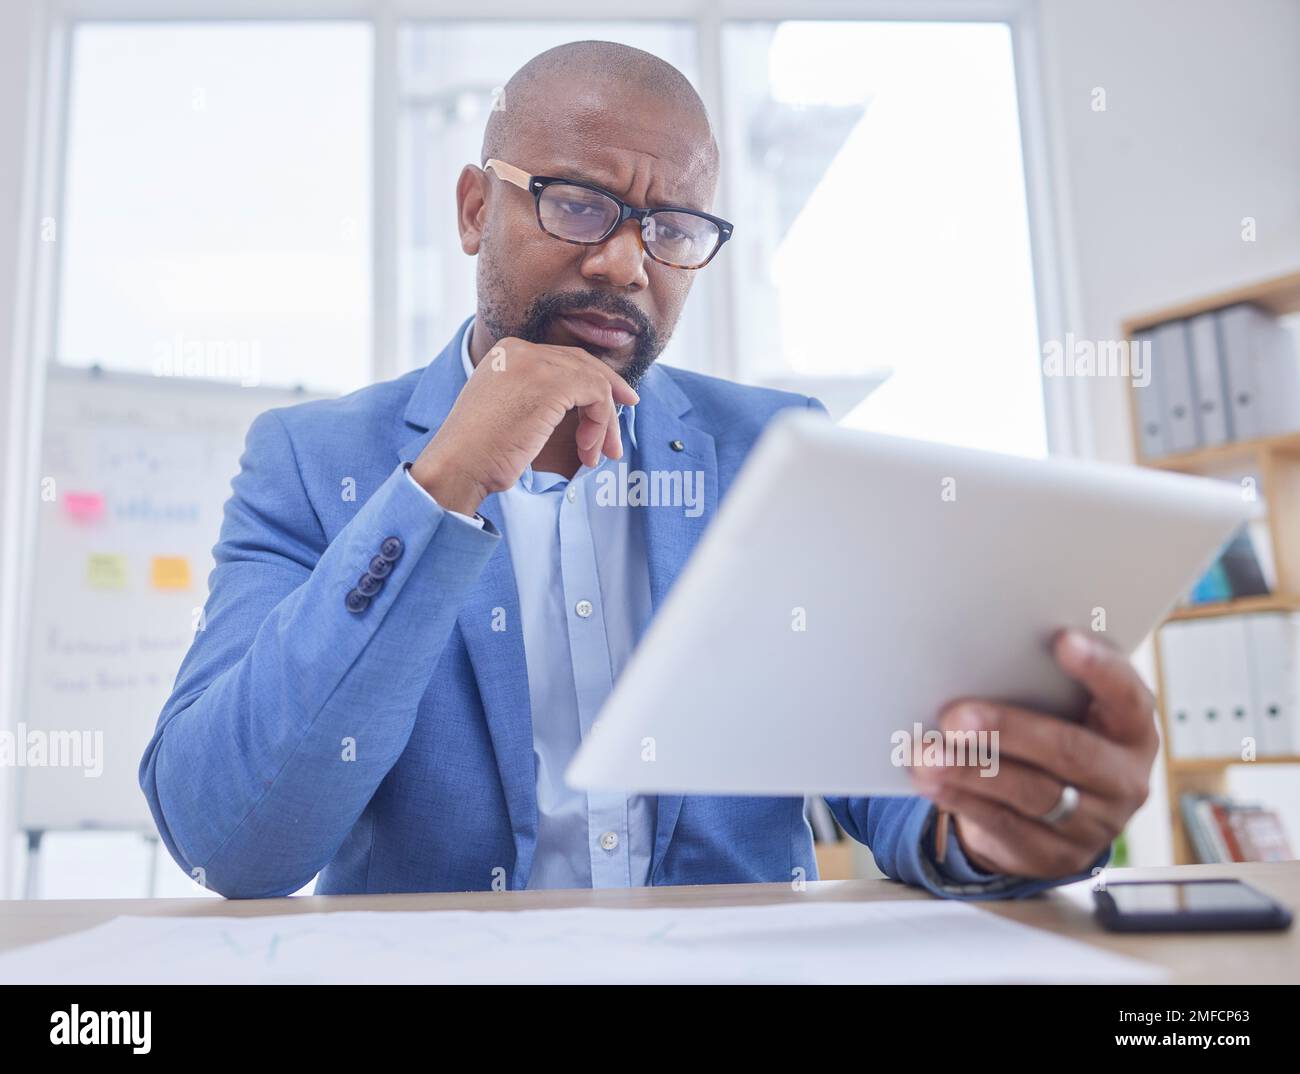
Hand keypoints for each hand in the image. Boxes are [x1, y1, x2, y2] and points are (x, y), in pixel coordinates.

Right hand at [409, 336, 638, 514]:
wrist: (458, 465)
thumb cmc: (479, 453)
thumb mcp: (507, 411)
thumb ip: (536, 396)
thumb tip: (580, 404)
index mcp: (506, 352)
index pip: (563, 359)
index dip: (593, 382)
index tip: (613, 406)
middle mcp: (520, 350)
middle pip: (583, 365)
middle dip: (609, 396)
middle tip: (618, 430)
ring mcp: (536, 363)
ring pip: (595, 383)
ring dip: (603, 423)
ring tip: (597, 455)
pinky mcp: (552, 384)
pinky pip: (597, 395)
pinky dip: (601, 425)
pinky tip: (587, 451)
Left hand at [909, 630, 1158, 878]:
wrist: (1051, 816)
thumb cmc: (1051, 737)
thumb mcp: (1060, 713)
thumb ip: (1040, 688)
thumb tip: (976, 658)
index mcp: (1132, 730)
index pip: (1128, 695)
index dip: (1099, 668)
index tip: (1061, 640)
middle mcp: (1124, 779)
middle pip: (1070, 751)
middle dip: (1007, 730)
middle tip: (954, 715)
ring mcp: (1095, 824)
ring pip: (1033, 794)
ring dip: (971, 770)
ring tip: (926, 753)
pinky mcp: (1056, 856)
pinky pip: (1006, 826)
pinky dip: (961, 799)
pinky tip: (929, 781)